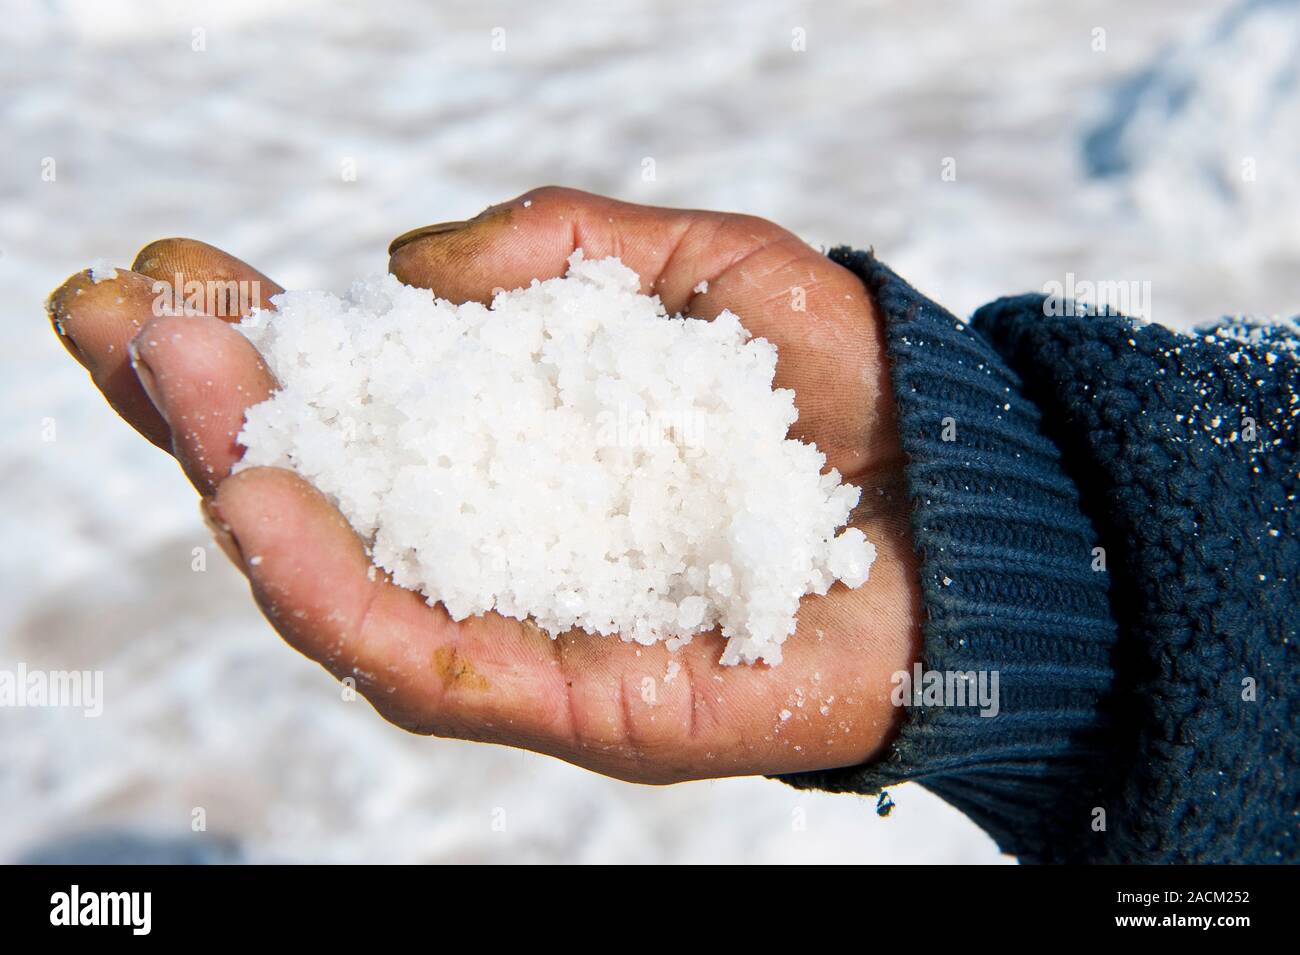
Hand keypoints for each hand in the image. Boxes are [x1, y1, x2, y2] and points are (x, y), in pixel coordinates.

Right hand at [47, 187, 919, 783]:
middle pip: (320, 505)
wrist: (982, 497)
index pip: (351, 417)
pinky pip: (444, 668)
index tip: (164, 277)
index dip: (251, 349)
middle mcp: (506, 558)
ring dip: (242, 496)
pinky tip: (266, 514)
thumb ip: (568, 253)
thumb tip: (410, 268)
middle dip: (205, 414)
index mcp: (520, 461)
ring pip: (349, 593)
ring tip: (171, 395)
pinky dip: (345, 597)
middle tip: (116, 319)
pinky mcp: (594, 708)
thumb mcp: (708, 273)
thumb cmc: (849, 388)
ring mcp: (540, 641)